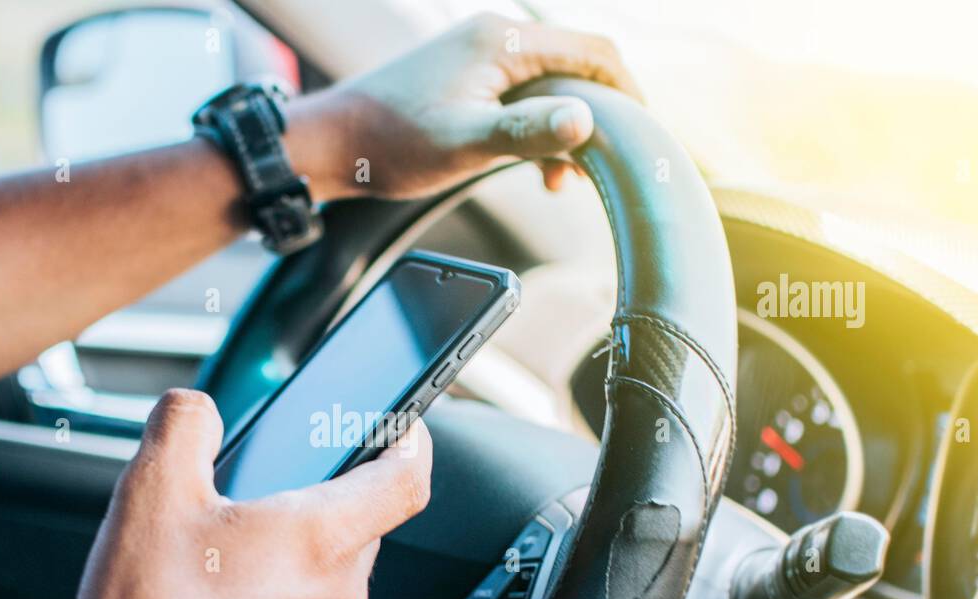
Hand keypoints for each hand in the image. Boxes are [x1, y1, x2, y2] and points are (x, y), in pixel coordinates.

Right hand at [0, 389, 431, 598]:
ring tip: (223, 572)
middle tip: (259, 503)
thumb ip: (184, 427)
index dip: (411, 445)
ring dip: (291, 572)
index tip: (403, 433)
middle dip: (318, 509)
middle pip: (358, 532)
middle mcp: (338, 597)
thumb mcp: (151, 493)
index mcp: (319, 538)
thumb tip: (196, 409)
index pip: (406, 479)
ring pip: (328, 590)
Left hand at [287, 14, 641, 199]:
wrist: (334, 143)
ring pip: (553, 87)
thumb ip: (526, 132)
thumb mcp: (464, 143)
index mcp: (502, 41)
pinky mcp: (471, 81)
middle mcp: (497, 38)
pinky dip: (541, 132)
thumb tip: (586, 123)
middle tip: (598, 170)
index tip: (644, 135)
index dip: (629, 91)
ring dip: (568, 132)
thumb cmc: (392, 142)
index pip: (594, 50)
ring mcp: (483, 58)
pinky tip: (538, 172)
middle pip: (578, 66)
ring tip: (562, 182)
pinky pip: (526, 99)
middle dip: (599, 117)